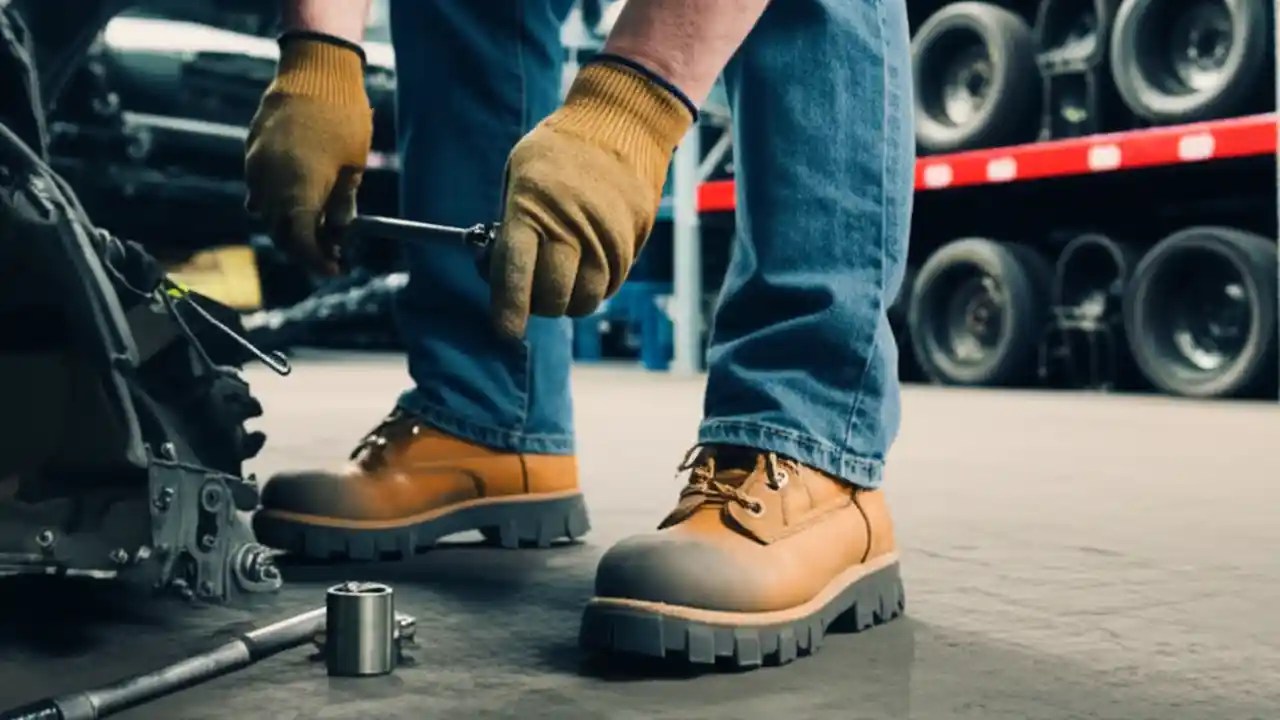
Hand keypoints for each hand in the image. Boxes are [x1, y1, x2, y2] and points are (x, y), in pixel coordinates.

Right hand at [245, 34, 371, 275]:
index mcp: (298, 188)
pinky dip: (277, 201)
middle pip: (279, 231)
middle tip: (331, 252)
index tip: (333, 269)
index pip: (299, 241)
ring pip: (266, 211)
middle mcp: (270, 180)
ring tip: (319, 225)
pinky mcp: (252, 150)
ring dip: (289, 224)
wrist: (315, 70)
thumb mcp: (353, 167)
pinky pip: (259, 188)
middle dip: (304, 246)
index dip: (315, 260)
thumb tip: (338, 234)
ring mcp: (256, 164)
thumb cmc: (343, 117)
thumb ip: (342, 205)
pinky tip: (300, 198)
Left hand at [489, 60, 693, 336]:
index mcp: (532, 209)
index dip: (509, 309)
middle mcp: (570, 228)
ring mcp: (604, 239)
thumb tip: (503, 271)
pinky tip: (583, 270)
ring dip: (568, 302)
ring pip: (585, 299)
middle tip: (531, 295)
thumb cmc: (560, 149)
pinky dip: (592, 289)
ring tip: (559, 284)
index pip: (515, 273)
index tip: (505, 331)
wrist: (622, 123)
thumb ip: (512, 223)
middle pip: (553, 296)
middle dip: (538, 306)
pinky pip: (609, 286)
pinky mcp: (629, 244)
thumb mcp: (520, 174)